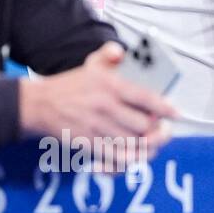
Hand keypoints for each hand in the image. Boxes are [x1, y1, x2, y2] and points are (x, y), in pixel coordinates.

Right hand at [19, 42, 175, 155]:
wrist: (38, 105)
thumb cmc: (69, 86)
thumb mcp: (89, 65)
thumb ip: (108, 54)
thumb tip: (121, 52)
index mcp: (109, 85)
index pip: (146, 98)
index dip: (165, 108)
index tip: (175, 113)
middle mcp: (105, 106)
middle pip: (144, 126)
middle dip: (157, 130)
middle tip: (161, 130)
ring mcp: (96, 127)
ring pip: (133, 144)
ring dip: (146, 147)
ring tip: (151, 143)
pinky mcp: (88, 143)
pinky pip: (116, 158)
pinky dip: (128, 160)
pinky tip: (134, 156)